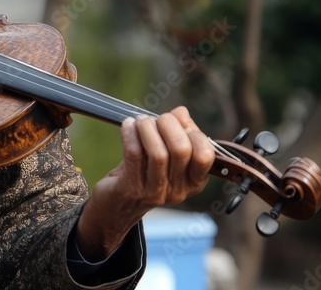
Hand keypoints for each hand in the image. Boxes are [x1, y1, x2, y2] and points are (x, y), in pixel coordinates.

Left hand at [74, 106, 214, 260]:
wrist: (115, 208)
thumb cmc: (142, 176)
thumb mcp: (164, 156)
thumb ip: (177, 134)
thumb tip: (181, 113)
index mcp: (193, 182)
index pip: (206, 154)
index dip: (192, 131)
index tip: (176, 122)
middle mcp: (178, 191)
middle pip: (181, 150)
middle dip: (168, 125)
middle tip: (154, 119)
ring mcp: (156, 192)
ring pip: (158, 153)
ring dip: (147, 129)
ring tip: (139, 121)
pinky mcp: (132, 189)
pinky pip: (134, 154)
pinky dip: (130, 134)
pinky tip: (127, 126)